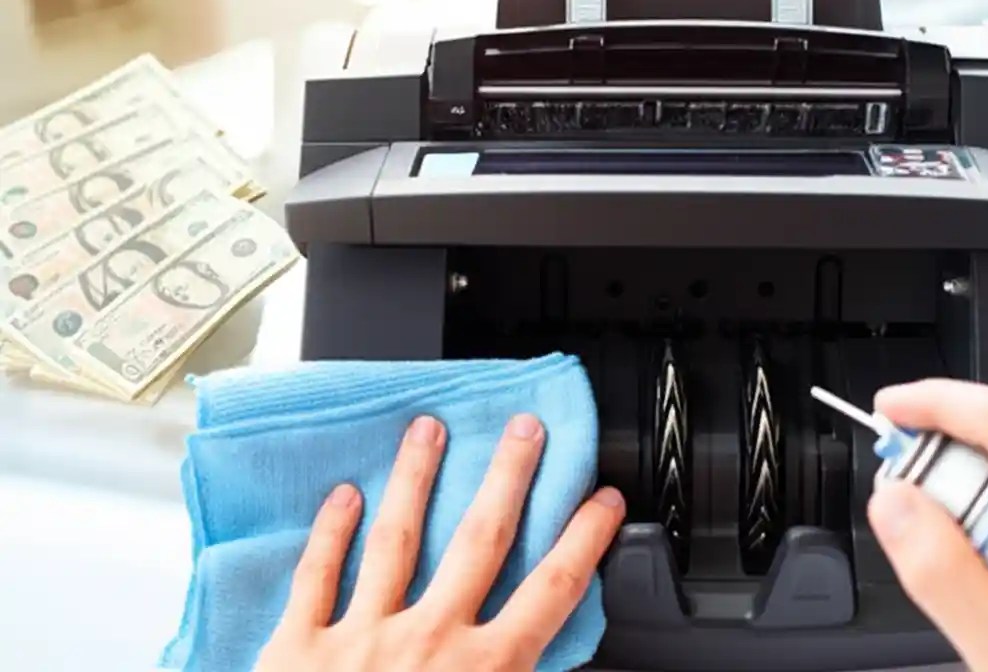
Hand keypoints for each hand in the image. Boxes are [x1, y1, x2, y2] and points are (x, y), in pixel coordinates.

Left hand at [256, 414, 625, 671]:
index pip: (550, 589)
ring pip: (395, 541)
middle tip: (523, 428)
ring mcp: (361, 639)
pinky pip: (314, 579)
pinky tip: (343, 494)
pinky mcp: (298, 650)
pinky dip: (329, 534)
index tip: (603, 498)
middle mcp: (428, 643)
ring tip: (428, 429)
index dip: (583, 538)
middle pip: (480, 542)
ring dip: (416, 480)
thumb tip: (560, 668)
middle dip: (508, 478)